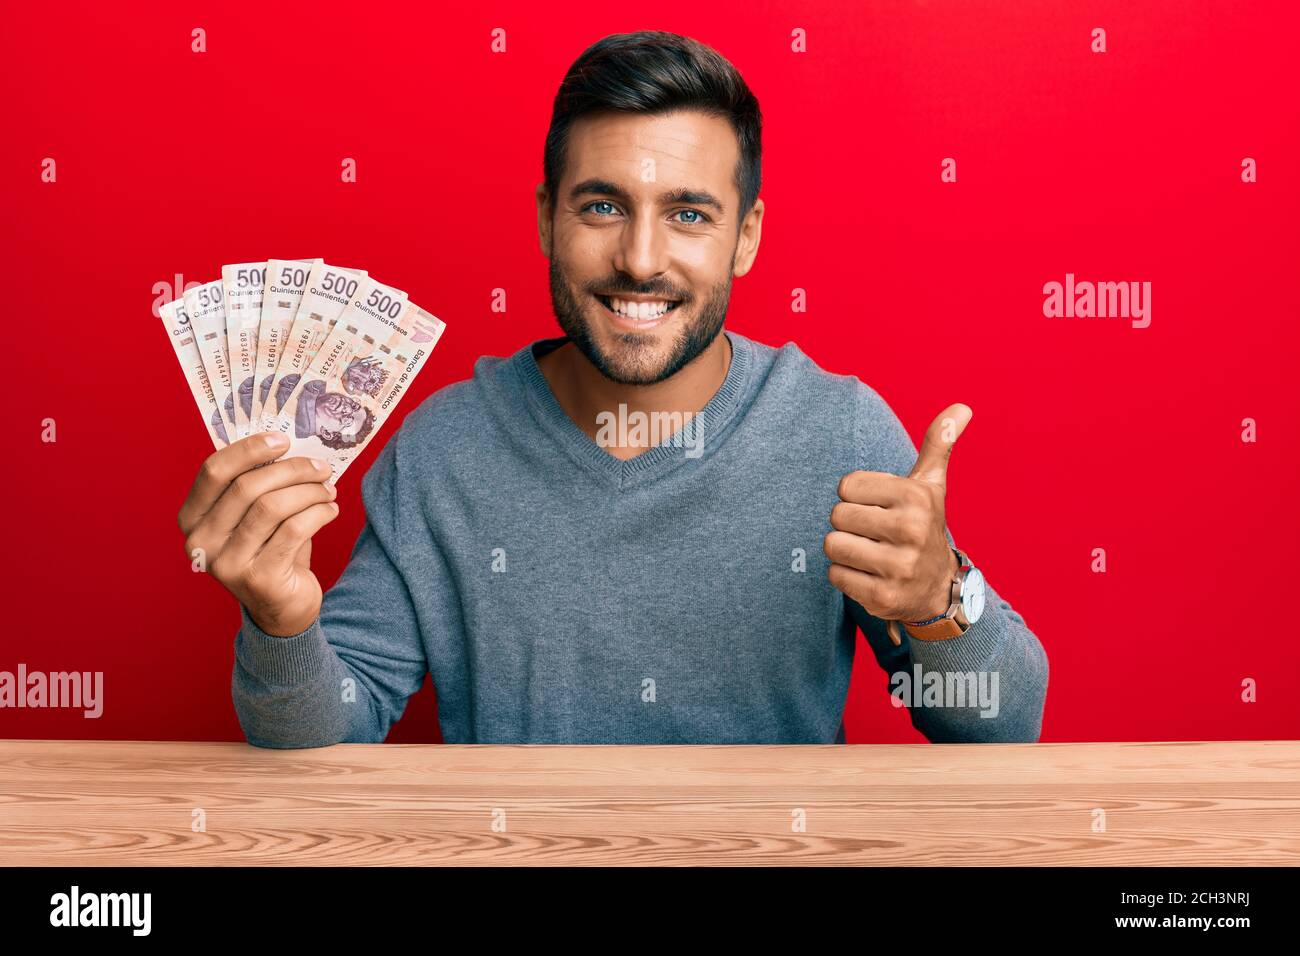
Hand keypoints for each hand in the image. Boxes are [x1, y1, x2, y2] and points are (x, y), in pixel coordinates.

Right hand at [178, 432, 339, 636]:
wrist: (282, 608)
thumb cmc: (270, 550)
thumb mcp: (256, 516)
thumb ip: (260, 484)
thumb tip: (291, 447)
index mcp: (192, 519)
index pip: (214, 471)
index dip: (249, 450)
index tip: (283, 440)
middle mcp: (202, 542)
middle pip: (247, 487)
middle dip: (292, 470)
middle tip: (321, 467)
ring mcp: (227, 563)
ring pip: (273, 507)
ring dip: (309, 491)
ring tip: (328, 489)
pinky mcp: (258, 579)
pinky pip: (294, 530)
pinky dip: (318, 513)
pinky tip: (331, 511)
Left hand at [824, 403, 971, 639]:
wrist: (938, 588)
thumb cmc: (923, 526)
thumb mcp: (931, 485)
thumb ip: (937, 444)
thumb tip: (962, 406)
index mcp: (916, 497)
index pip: (847, 485)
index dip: (856, 496)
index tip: (879, 508)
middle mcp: (910, 531)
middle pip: (837, 515)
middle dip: (849, 524)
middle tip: (873, 533)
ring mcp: (897, 567)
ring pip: (832, 545)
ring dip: (844, 550)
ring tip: (869, 553)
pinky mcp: (881, 598)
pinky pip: (835, 575)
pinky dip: (844, 575)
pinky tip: (868, 574)